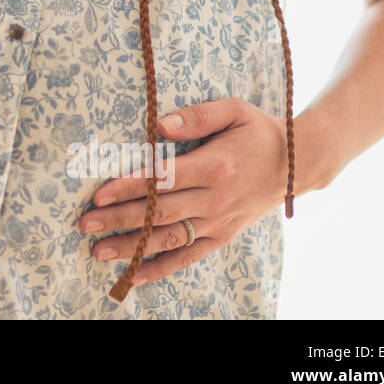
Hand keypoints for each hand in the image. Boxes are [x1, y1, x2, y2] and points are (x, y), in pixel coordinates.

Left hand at [80, 96, 289, 289]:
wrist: (299, 164)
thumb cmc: (259, 131)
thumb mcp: (234, 110)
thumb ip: (197, 115)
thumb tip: (160, 124)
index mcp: (215, 166)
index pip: (163, 180)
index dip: (129, 187)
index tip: (98, 194)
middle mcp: (216, 199)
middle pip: (159, 212)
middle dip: (118, 219)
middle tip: (84, 223)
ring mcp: (219, 222)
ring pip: (169, 239)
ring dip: (132, 247)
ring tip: (97, 251)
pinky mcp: (223, 236)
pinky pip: (189, 256)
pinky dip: (161, 268)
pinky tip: (134, 274)